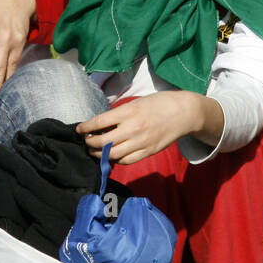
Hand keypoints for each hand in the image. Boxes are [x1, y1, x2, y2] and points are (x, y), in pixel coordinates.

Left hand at [76, 93, 202, 165]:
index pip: (99, 122)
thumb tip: (101, 124)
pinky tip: (112, 155)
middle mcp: (133, 128)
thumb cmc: (159, 103)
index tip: (78, 129)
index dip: (85, 127)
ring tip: (94, 150)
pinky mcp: (149, 151)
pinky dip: (116, 159)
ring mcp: (141, 142)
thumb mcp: (137, 102)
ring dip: (100, 153)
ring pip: (113, 154)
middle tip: (85, 140)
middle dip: (90, 142)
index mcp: (129, 112)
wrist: (184, 113)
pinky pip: (127, 160)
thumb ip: (120, 114)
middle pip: (103, 141)